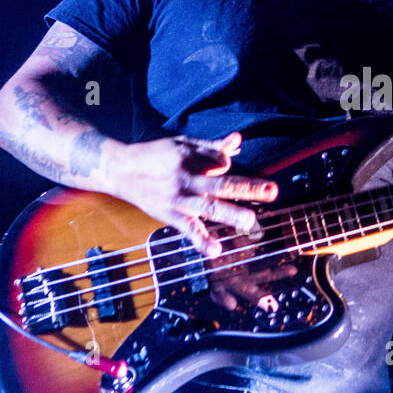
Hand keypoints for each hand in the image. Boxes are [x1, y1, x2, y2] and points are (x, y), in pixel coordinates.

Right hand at [106, 131, 278, 256]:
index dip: (225, 163)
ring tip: (250, 221)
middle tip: (271, 190)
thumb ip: (211, 146)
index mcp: (189, 158)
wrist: (120, 170)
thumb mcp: (182, 144)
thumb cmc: (155, 155)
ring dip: (230, 215)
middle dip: (248, 188)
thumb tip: (238, 141)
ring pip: (208, 208)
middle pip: (221, 184)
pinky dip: (202, 242)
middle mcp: (186, 179)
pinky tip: (217, 250)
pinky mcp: (171, 216)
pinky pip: (189, 230)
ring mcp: (179, 200)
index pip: (220, 162)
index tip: (222, 166)